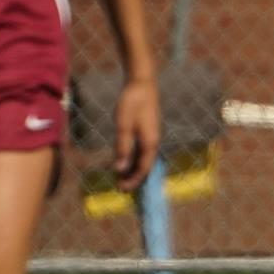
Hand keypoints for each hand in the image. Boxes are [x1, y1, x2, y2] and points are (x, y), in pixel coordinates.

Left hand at [112, 75, 160, 190]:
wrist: (142, 84)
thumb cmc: (132, 103)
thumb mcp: (123, 125)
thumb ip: (122, 147)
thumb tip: (119, 169)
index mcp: (150, 142)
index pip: (143, 168)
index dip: (133, 180)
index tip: (121, 189)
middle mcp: (154, 142)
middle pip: (146, 166)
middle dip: (134, 178)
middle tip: (120, 187)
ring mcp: (152, 136)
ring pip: (144, 158)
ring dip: (134, 169)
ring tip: (121, 176)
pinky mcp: (148, 131)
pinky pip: (143, 150)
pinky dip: (135, 158)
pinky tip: (126, 159)